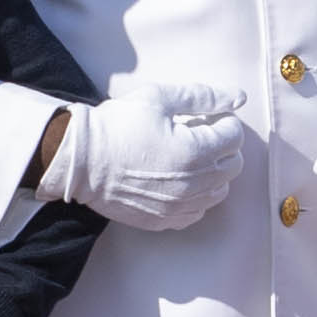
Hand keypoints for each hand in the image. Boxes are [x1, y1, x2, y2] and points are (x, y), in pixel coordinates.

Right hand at [49, 83, 256, 231]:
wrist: (79, 160)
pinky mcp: (164, 220)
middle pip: (233, 166)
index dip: (225, 122)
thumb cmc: (116, 126)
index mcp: (195, 152)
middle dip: (223, 146)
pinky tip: (179, 180)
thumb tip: (237, 97)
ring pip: (218, 192)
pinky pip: (197, 212)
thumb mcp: (158, 98)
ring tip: (189, 156)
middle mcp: (193, 185)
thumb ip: (202, 97)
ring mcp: (179, 207)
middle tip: (199, 133)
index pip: (235, 138)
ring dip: (213, 172)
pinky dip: (196, 196)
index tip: (208, 117)